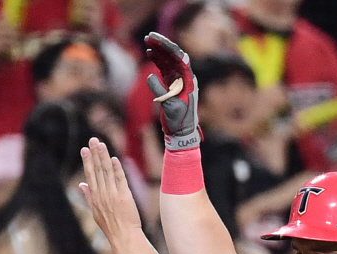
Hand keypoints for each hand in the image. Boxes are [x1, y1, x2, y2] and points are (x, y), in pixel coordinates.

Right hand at [79, 137, 141, 252]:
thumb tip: (81, 185)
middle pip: (97, 170)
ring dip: (104, 157)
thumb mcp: (95, 212)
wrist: (124, 237)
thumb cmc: (111, 226)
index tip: (84, 149)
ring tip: (101, 144)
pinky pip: (120, 180)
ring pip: (107, 172)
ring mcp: (113, 195)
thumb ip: (89, 197)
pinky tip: (114, 159)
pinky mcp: (124, 196)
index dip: (87, 161)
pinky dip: (117, 169)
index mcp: (95, 197)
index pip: (90, 175)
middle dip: (95, 154)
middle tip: (92, 140)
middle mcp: (102, 194)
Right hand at [144, 32, 200, 150]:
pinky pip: (164, 68)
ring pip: (168, 60)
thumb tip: (149, 76)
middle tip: (149, 36)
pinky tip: (149, 53)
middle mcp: (184, 77)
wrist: (182, 133)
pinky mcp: (171, 85)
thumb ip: (160, 90)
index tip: (156, 38)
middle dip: (162, 44)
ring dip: (159, 50)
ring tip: (148, 42)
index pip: (179, 56)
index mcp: (188, 79)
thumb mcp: (170, 106)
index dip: (167, 46)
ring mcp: (178, 80)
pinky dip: (157, 61)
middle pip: (173, 55)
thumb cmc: (179, 121)